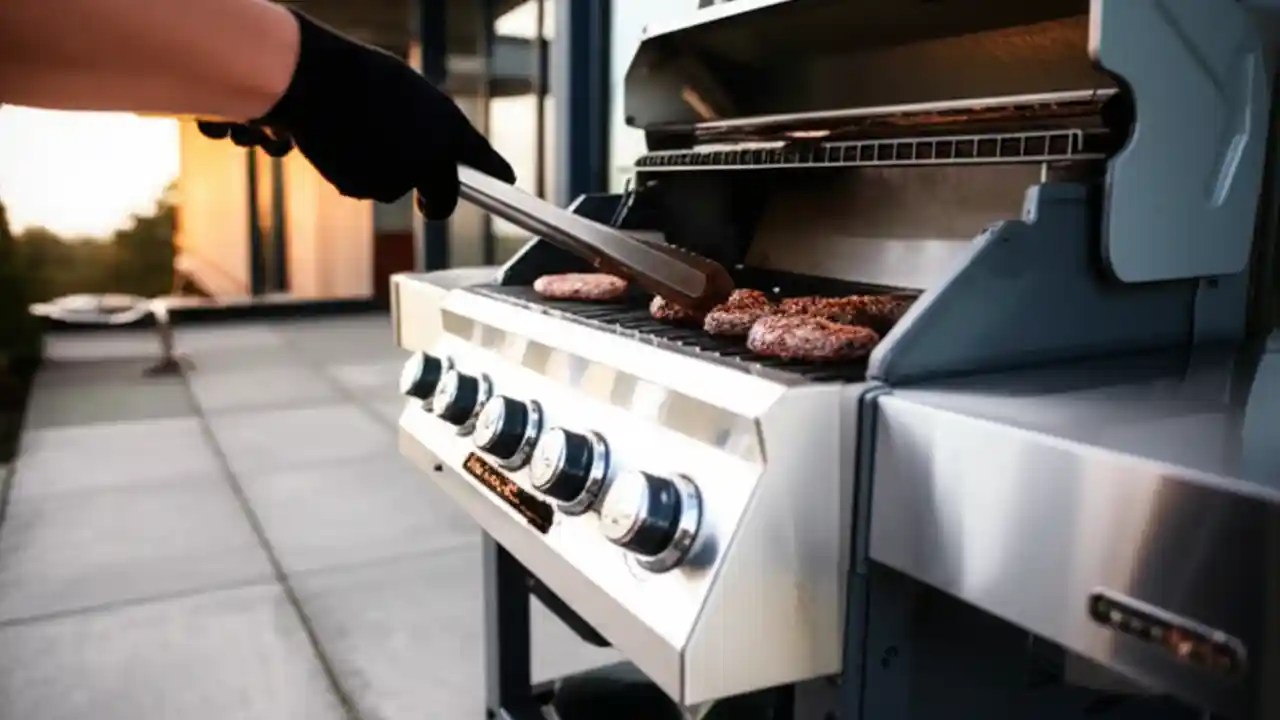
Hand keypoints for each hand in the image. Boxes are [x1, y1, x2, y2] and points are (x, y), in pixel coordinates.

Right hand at [197, 9, 514, 218]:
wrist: (314, 78)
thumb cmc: (361, 75)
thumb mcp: (410, 93)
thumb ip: (427, 125)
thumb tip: (429, 150)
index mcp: (448, 128)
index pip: (484, 159)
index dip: (496, 172)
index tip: (507, 181)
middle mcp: (432, 159)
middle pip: (444, 200)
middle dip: (435, 204)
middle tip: (426, 202)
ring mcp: (398, 179)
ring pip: (394, 189)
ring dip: (381, 173)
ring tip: (359, 135)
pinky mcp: (364, 189)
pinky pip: (362, 186)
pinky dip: (353, 172)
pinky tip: (341, 144)